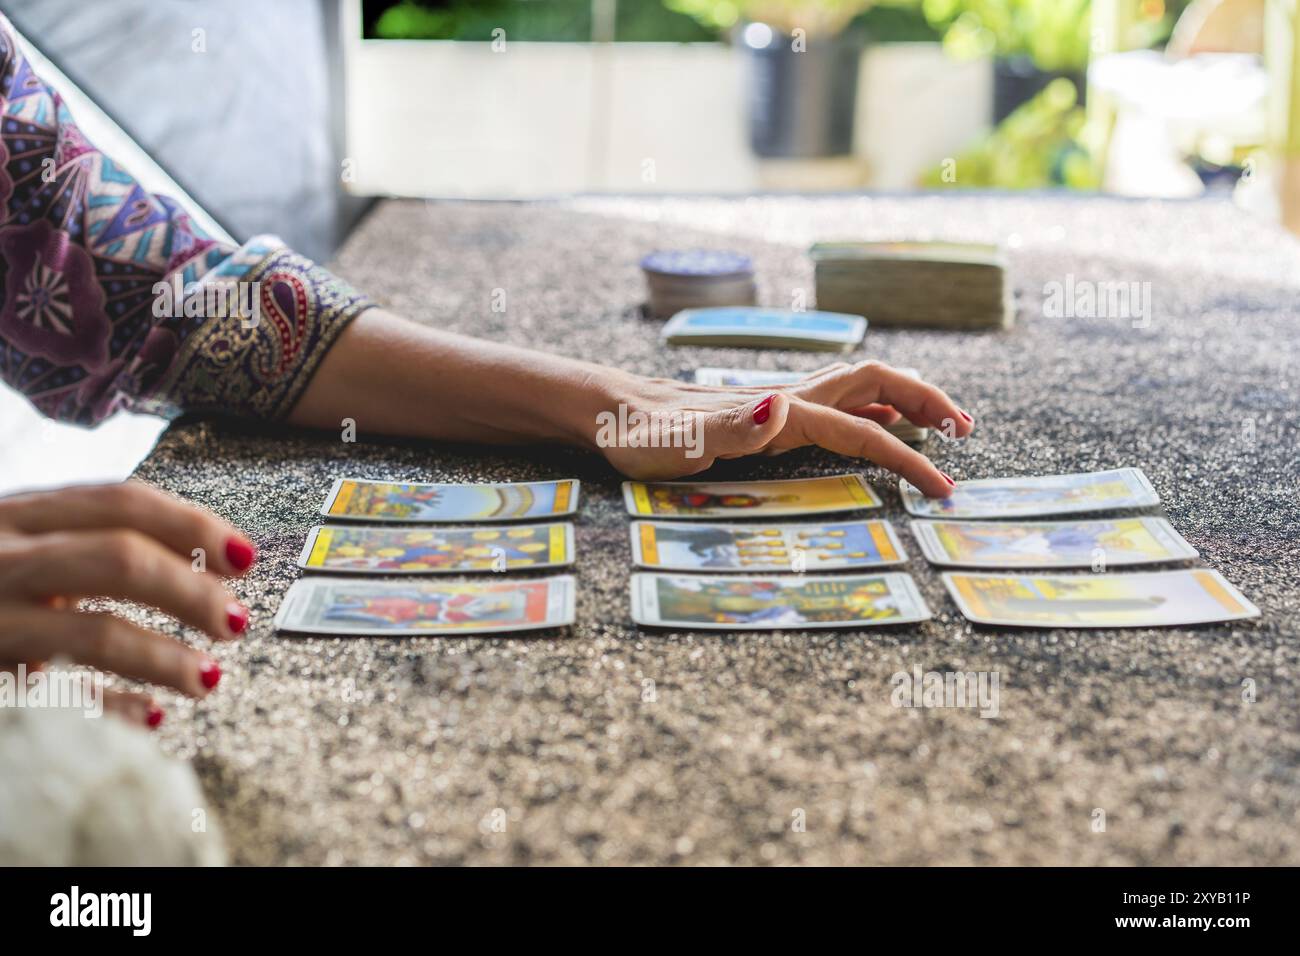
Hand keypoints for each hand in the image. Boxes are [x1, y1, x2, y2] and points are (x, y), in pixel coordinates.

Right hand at [0, 481, 256, 728]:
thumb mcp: (20, 544)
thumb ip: (89, 543)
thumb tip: (210, 561)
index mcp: (17, 513)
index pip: (121, 501)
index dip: (194, 526)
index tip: (244, 557)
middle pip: (118, 558)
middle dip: (190, 591)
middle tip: (235, 622)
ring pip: (92, 631)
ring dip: (164, 657)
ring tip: (207, 678)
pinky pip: (55, 698)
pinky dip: (111, 709)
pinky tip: (150, 718)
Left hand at [591, 361, 972, 495]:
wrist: (608, 410)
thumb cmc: (637, 433)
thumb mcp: (676, 440)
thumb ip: (729, 424)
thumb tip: (782, 405)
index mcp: (779, 412)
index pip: (861, 432)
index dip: (907, 459)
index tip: (943, 489)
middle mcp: (787, 400)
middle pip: (876, 383)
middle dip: (926, 401)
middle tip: (966, 433)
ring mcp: (778, 403)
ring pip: (859, 389)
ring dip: (905, 401)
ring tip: (941, 425)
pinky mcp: (765, 412)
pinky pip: (834, 404)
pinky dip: (870, 411)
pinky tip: (876, 426)